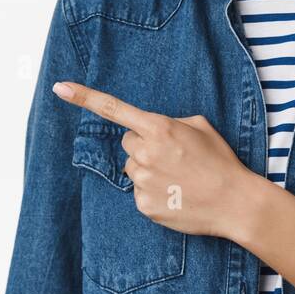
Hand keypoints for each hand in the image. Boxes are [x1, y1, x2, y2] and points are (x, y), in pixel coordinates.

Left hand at [51, 80, 254, 239]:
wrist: (234, 202)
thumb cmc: (220, 161)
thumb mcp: (200, 127)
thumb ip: (169, 122)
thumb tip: (151, 131)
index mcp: (159, 128)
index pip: (114, 109)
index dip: (84, 97)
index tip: (59, 88)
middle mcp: (146, 153)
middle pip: (128, 142)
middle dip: (144, 146)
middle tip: (173, 156)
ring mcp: (143, 181)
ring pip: (132, 168)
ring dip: (149, 170)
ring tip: (178, 177)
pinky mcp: (144, 205)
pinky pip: (138, 192)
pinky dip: (154, 192)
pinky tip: (175, 194)